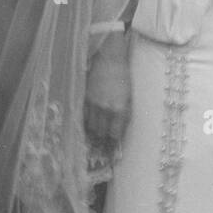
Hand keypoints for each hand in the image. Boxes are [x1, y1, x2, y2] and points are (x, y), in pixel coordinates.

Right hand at [84, 36, 130, 151]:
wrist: (110, 60)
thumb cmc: (123, 78)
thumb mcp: (129, 97)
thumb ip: (125, 115)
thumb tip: (119, 132)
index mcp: (120, 109)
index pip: (114, 134)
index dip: (112, 145)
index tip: (111, 152)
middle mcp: (106, 109)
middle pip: (101, 133)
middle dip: (101, 144)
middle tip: (100, 151)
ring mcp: (94, 104)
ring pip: (90, 127)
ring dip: (92, 136)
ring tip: (93, 143)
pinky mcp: (85, 98)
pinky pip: (83, 117)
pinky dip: (84, 125)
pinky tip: (86, 130)